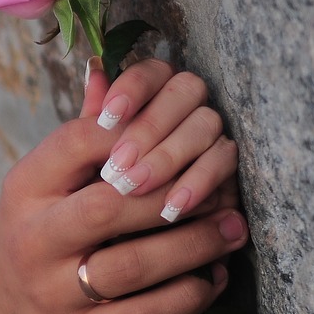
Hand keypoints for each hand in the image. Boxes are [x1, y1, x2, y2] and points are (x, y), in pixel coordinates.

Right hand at [0, 59, 247, 313]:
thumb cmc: (42, 234)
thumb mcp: (47, 182)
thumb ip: (82, 133)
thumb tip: (107, 67)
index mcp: (23, 192)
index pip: (79, 142)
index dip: (137, 130)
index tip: (178, 131)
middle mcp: (31, 242)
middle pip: (111, 205)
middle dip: (175, 192)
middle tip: (223, 187)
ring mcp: (53, 296)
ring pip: (135, 265)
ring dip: (196, 245)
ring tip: (232, 231)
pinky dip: (189, 295)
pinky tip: (211, 279)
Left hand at [83, 57, 238, 221]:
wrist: (114, 244)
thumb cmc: (93, 194)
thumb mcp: (82, 164)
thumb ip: (90, 123)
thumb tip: (95, 70)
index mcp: (152, 94)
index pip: (151, 71)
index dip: (132, 88)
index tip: (107, 117)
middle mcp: (188, 106)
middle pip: (185, 89)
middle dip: (148, 127)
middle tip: (116, 166)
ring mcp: (213, 133)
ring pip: (207, 122)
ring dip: (169, 155)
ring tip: (133, 187)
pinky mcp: (231, 166)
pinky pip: (226, 159)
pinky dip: (198, 181)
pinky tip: (171, 206)